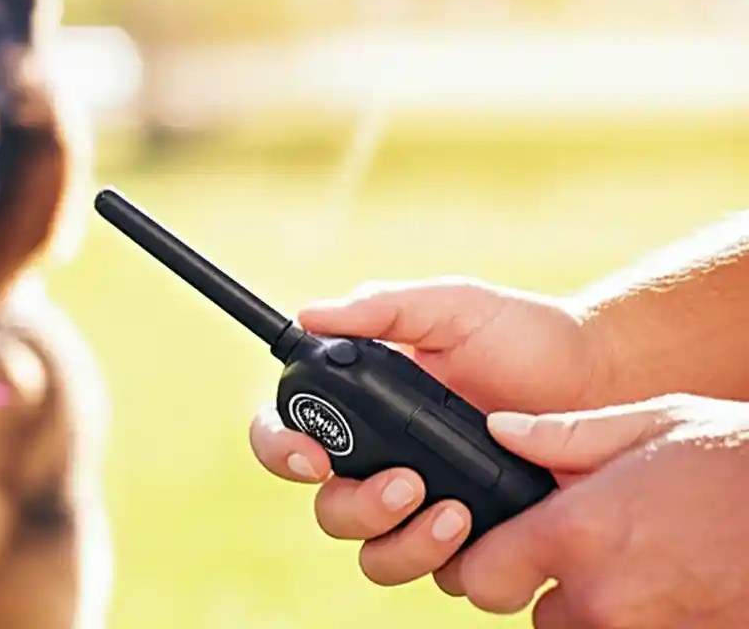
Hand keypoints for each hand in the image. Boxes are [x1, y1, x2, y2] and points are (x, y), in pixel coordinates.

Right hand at [248, 277, 615, 586]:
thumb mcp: (451, 307)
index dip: (280, 451)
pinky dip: (452, 560)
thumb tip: (311, 315)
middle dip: (358, 507)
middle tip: (407, 484)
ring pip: (376, 557)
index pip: (286, 435)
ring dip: (404, 543)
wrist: (603, 381)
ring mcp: (422, 510)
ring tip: (457, 513)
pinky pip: (438, 576)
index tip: (313, 458)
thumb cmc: (524, 336)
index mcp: (361, 410)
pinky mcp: (469, 545)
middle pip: (328, 510)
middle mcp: (380, 464)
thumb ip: (383, 307)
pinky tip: (484, 527)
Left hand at [439, 394, 748, 627]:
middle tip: (596, 552)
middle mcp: (605, 597)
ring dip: (603, 613)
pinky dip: (650, 622)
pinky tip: (679, 587)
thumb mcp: (652, 425)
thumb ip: (562, 436)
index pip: (482, 577)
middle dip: (555, 590)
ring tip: (647, 565)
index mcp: (578, 532)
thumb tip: (498, 430)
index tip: (507, 547)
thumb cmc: (740, 457)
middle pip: (538, 618)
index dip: (487, 564)